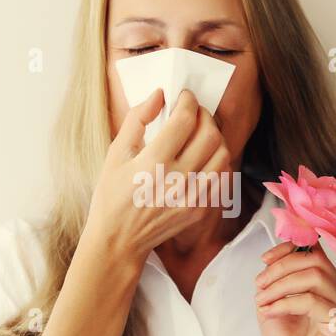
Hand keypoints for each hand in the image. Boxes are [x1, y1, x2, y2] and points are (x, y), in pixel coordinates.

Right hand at [83, 89, 229, 264]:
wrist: (119, 240)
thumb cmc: (112, 195)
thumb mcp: (115, 154)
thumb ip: (137, 120)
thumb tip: (159, 94)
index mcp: (152, 163)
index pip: (184, 120)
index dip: (188, 101)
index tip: (184, 97)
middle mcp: (176, 180)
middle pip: (209, 134)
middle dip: (204, 115)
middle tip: (193, 112)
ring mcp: (192, 197)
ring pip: (223, 154)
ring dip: (215, 137)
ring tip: (200, 133)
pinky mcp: (200, 209)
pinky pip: (223, 177)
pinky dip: (218, 160)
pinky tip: (203, 156)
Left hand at [254, 241, 335, 335]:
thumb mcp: (275, 307)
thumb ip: (276, 283)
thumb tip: (270, 261)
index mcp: (330, 285)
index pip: (315, 251)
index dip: (288, 248)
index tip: (263, 260)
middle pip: (314, 260)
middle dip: (281, 267)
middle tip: (259, 284)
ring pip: (314, 277)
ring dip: (281, 285)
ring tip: (262, 300)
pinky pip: (312, 301)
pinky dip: (285, 303)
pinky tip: (270, 312)